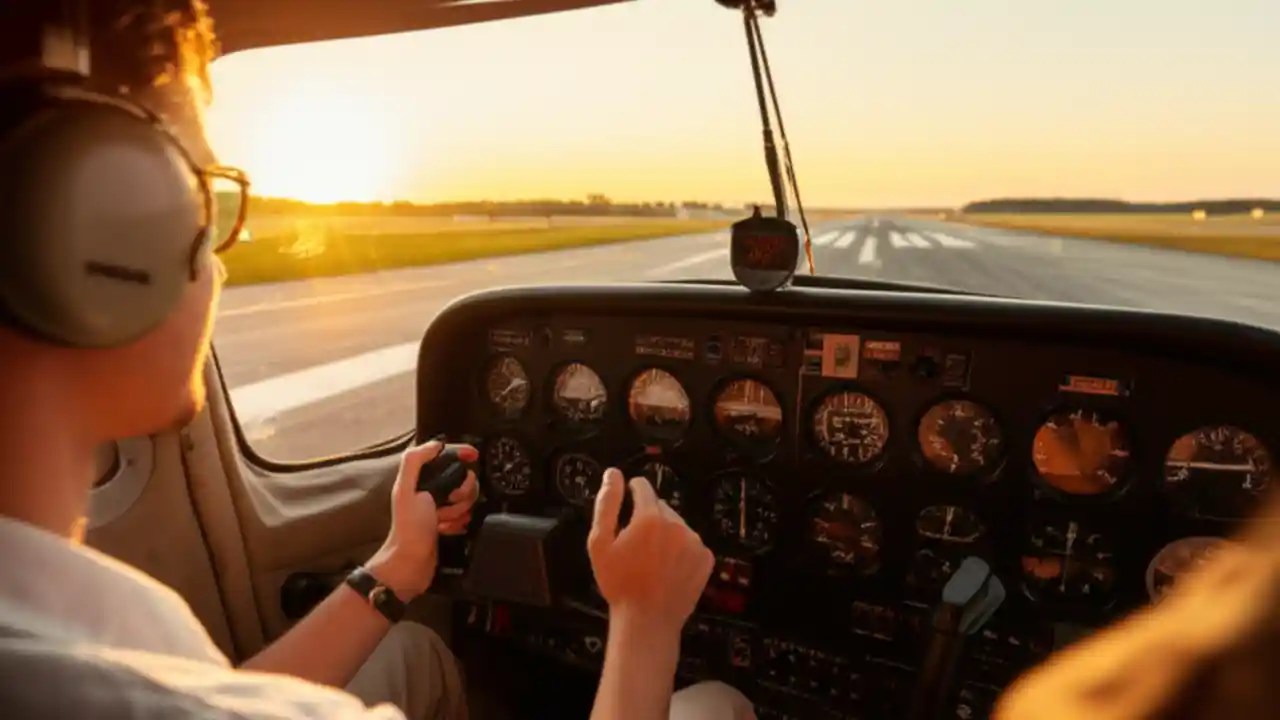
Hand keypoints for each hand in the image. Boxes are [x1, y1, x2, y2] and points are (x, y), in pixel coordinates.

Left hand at [367, 441, 479, 599]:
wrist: (411, 564)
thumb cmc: (409, 527)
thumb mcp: (406, 490)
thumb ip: (415, 462)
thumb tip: (436, 444)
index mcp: (421, 478)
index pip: (446, 456)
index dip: (461, 452)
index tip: (473, 456)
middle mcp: (431, 490)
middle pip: (463, 478)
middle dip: (461, 492)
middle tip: (448, 503)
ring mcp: (441, 507)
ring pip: (468, 498)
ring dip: (459, 510)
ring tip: (444, 520)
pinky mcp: (449, 523)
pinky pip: (467, 515)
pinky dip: (460, 522)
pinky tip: (448, 529)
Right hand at [589, 468, 714, 633]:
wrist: (647, 620)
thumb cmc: (618, 583)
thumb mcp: (600, 543)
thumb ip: (607, 504)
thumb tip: (614, 473)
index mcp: (650, 518)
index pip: (643, 488)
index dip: (632, 493)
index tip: (627, 505)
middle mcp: (677, 524)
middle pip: (660, 507)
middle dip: (648, 518)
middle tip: (636, 545)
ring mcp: (695, 542)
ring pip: (677, 525)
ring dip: (665, 534)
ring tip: (652, 560)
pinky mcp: (706, 558)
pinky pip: (691, 543)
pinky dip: (681, 550)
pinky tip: (669, 569)